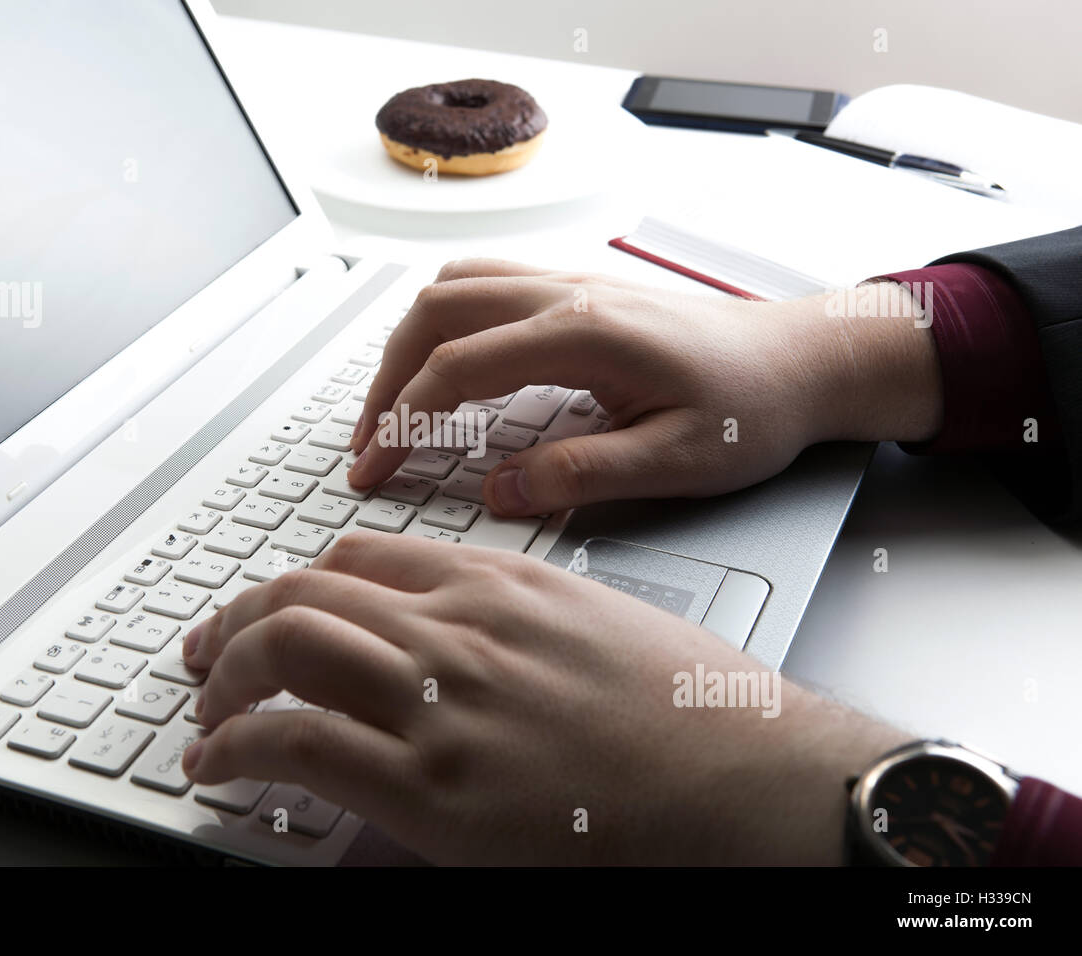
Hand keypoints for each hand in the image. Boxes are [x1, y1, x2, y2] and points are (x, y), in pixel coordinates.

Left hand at [180, 532, 908, 864]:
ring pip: (284, 646)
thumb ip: (512, 623)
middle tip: (209, 651)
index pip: (358, 556)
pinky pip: (296, 744)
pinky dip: (236, 747)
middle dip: (236, 619)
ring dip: (224, 675)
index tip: (270, 607)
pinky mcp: (435, 789)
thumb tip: (456, 644)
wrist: (754, 784)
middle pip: (304, 590)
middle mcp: (462, 627)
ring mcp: (444, 703)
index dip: (294, 581)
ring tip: (207, 705)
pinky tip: (220, 764)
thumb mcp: (596, 629)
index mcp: (502, 584)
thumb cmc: (695, 716)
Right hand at [347, 259, 942, 515]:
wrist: (801, 360)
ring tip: (391, 407)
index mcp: (584, 334)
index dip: (401, 421)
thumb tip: (500, 489)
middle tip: (368, 443)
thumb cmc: (752, 407)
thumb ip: (582, 474)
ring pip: (453, 288)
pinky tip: (442, 365)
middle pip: (436, 312)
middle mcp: (567, 295)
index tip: (374, 468)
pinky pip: (484, 285)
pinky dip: (442, 324)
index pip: (457, 367)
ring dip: (408, 344)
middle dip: (385, 379)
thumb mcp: (678, 461)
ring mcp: (570, 285)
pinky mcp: (577, 293)